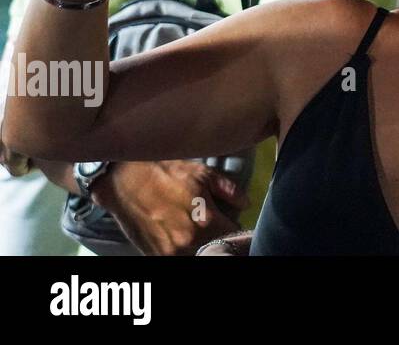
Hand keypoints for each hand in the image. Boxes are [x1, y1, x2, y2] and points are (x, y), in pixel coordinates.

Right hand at [94, 159, 247, 256]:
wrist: (123, 181)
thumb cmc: (163, 173)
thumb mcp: (201, 173)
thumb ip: (228, 190)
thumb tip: (245, 204)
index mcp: (205, 221)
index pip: (233, 235)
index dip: (233, 227)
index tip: (230, 221)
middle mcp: (188, 241)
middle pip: (215, 246)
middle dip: (217, 235)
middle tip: (212, 223)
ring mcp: (169, 251)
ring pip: (197, 253)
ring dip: (200, 243)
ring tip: (193, 226)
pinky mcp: (153, 254)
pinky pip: (176, 255)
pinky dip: (181, 248)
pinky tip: (178, 231)